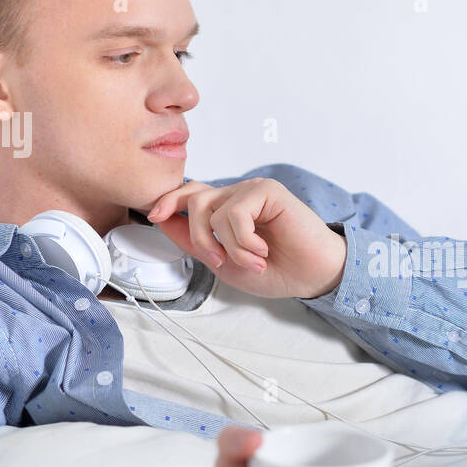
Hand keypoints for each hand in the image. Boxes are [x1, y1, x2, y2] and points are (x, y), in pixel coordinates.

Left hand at [145, 178, 347, 298]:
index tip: (154, 216)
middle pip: (193, 200)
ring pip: (212, 211)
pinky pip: (235, 213)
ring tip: (252, 262)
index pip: (188, 194)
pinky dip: (243, 241)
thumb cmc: (276, 270)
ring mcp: (252, 190)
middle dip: (199, 237)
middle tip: (219, 261)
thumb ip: (195, 243)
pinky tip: (262, 252)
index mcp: (226, 208)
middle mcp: (237, 195)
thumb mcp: (225, 262)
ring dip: (229, 246)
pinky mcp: (268, 191)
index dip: (168, 201)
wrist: (312, 276)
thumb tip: (163, 221)